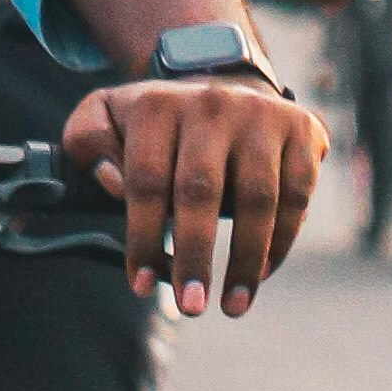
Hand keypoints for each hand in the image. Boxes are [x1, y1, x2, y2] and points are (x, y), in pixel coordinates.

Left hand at [58, 69, 326, 310]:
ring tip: (233, 306)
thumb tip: (114, 184)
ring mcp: (262, 116)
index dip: (142, 238)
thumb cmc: (159, 123)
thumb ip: (88, 143)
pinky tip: (262, 272)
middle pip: (201, 191)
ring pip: (257, 198)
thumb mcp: (105, 116)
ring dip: (246, 260)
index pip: (146, 181)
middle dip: (195, 256)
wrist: (225, 84)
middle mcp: (212, 105)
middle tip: (191, 306)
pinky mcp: (303, 131)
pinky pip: (296, 196)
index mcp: (158, 106)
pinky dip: (282, 241)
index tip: (139, 284)